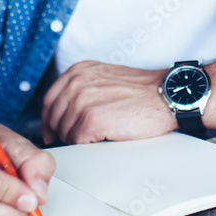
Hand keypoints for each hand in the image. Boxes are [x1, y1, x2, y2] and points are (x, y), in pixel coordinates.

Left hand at [42, 61, 173, 144]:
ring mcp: (83, 101)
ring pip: (65, 132)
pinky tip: (104, 137)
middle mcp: (77, 83)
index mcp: (79, 71)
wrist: (165, 95)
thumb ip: (83, 86)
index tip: (52, 130)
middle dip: (64, 132)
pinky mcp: (91, 120)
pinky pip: (77, 141)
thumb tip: (64, 109)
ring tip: (99, 135)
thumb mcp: (105, 77)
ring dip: (79, 139)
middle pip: (54, 118)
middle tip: (79, 138)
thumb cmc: (141, 90)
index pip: (49, 99)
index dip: (50, 119)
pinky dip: (88, 144)